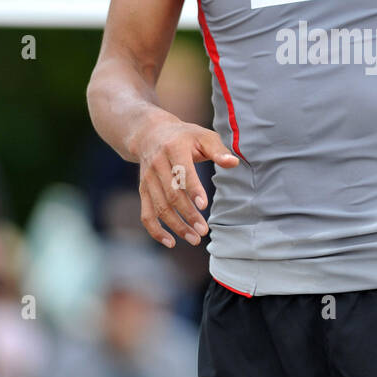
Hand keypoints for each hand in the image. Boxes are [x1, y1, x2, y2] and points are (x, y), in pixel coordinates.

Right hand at [136, 115, 238, 248]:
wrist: (150, 134)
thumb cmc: (184, 136)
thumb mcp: (203, 135)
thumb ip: (218, 150)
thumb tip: (233, 163)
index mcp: (173, 148)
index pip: (182, 172)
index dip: (192, 189)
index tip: (204, 205)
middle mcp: (157, 164)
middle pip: (171, 194)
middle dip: (187, 214)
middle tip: (203, 231)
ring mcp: (147, 179)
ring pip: (160, 207)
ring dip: (176, 226)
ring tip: (194, 239)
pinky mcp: (143, 191)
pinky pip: (146, 214)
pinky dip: (156, 231)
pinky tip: (171, 242)